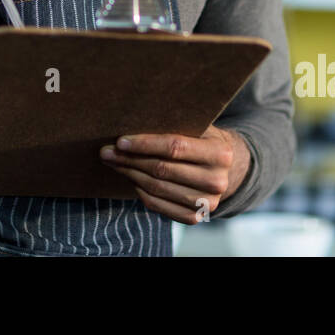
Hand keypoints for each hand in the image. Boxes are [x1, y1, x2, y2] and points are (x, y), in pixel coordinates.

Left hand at [99, 125, 248, 223]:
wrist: (228, 168)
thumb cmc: (204, 139)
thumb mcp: (199, 126)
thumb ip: (175, 123)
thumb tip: (134, 117)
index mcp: (220, 153)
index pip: (175, 147)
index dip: (145, 144)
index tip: (121, 140)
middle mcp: (217, 181)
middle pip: (162, 170)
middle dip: (130, 159)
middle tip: (106, 152)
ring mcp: (207, 203)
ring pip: (157, 188)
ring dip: (130, 174)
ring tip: (113, 163)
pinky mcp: (195, 217)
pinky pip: (158, 206)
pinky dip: (140, 191)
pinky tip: (130, 178)